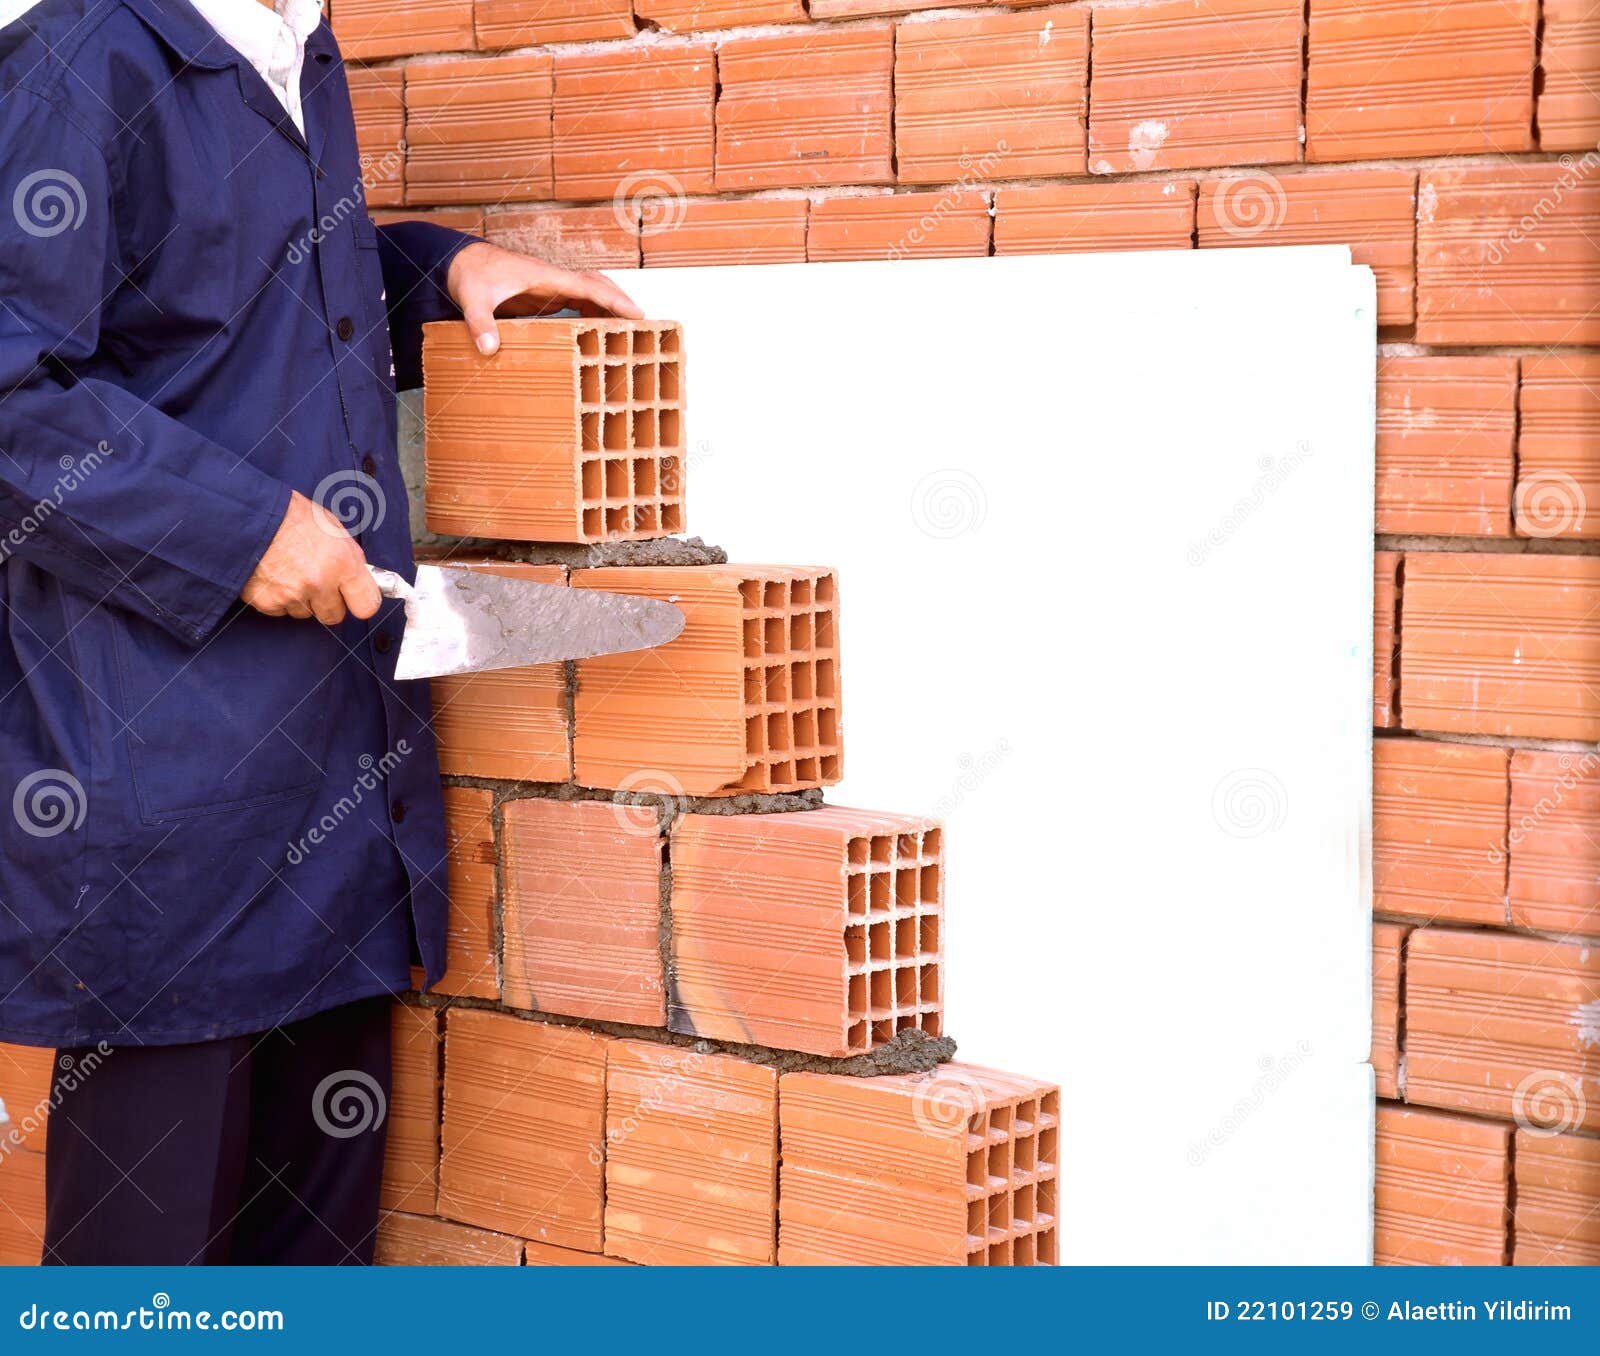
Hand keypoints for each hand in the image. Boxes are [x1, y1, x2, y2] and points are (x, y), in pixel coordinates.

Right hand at [241, 491, 380, 625]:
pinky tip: (274, 576)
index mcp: (342, 563)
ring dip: (301, 599)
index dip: (361, 602)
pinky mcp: (266, 602)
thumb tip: (362, 579)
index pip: (367, 606)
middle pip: (334, 616)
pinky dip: (278, 598)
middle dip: (328, 603)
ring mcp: (292, 595)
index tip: (356, 597)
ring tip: (290, 571)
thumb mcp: (333, 529)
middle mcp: (319, 583)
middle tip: (318, 582)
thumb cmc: (292, 515)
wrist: (248, 513)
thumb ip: (349, 559)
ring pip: (305, 613)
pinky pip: (280, 610)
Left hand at [445, 240, 642, 356]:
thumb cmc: (469, 274)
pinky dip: (593, 314)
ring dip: (610, 308)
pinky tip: (598, 332)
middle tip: (644, 325)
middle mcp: (553, 279)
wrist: (459, 261)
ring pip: (591, 293)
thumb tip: (489, 349)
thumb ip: (480, 323)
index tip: (636, 314)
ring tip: (629, 332)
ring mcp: (550, 286)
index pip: (588, 286)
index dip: (614, 300)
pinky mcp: (545, 295)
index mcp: (544, 276)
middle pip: (598, 286)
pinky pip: (578, 302)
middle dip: (621, 303)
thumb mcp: (472, 299)